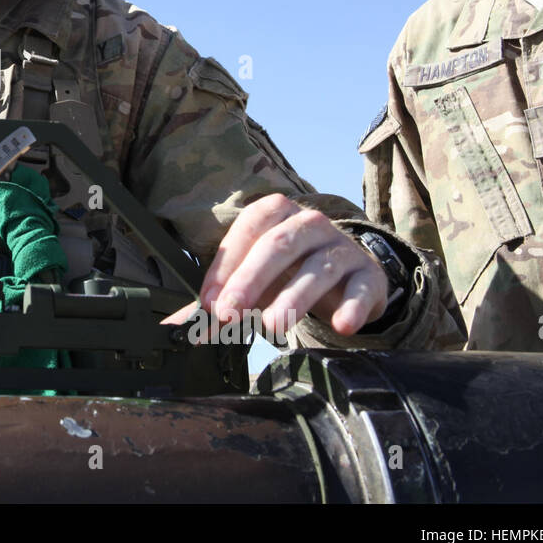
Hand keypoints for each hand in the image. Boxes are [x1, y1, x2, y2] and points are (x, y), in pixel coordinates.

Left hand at [185, 193, 388, 337]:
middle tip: (228, 314)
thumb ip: (218, 301)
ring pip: (316, 269)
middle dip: (249, 280)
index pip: (246, 230)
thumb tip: (175, 329)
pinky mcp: (367, 275)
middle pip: (277, 246)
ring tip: (273, 326)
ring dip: (293, 299)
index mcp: (276, 213)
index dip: (225, 265)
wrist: (349, 275)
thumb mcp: (255, 281)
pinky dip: (351, 307)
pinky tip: (341, 326)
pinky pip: (359, 288)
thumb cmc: (290, 273)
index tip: (207, 302)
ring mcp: (341, 246)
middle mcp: (309, 223)